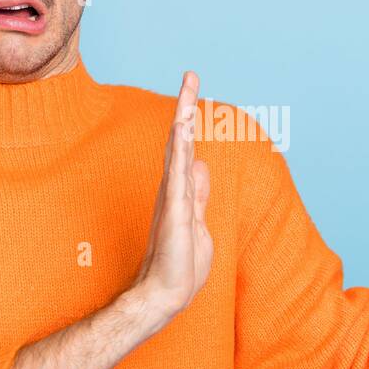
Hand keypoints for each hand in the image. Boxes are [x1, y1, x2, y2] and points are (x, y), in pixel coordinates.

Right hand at [132, 70, 213, 318]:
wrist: (167, 293)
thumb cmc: (180, 263)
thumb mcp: (198, 221)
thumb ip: (199, 193)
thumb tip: (201, 164)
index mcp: (179, 189)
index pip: (185, 147)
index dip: (189, 120)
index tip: (194, 91)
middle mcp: (173, 187)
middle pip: (180, 139)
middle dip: (186, 107)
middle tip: (191, 75)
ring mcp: (172, 197)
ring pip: (178, 149)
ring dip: (184, 118)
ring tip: (189, 89)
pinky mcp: (174, 210)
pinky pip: (178, 172)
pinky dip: (181, 149)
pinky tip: (183, 128)